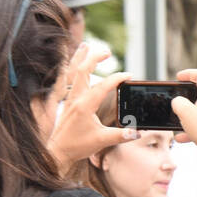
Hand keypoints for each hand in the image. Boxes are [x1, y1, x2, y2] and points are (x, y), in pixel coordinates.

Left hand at [48, 42, 130, 169]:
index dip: (117, 79)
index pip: (103, 86)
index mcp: (84, 106)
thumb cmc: (78, 146)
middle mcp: (75, 99)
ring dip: (80, 57)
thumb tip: (137, 132)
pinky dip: (73, 68)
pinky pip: (69, 79)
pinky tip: (77, 63)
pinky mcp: (68, 102)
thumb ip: (121, 135)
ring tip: (86, 45)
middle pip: (83, 70)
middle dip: (95, 58)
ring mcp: (70, 99)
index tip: (128, 76)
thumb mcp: (102, 141)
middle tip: (107, 51)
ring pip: (73, 72)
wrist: (59, 151)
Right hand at [171, 68, 196, 159]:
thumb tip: (179, 103)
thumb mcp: (183, 111)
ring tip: (179, 124)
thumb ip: (178, 101)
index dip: (188, 73)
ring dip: (190, 116)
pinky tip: (183, 137)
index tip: (179, 78)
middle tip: (180, 101)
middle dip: (189, 98)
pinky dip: (195, 127)